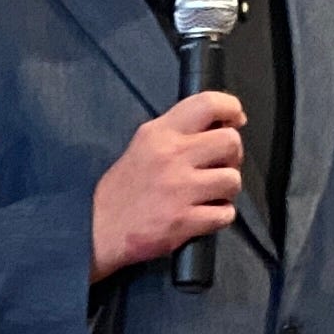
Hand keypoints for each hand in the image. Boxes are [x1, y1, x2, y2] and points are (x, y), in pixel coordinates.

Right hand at [89, 92, 242, 280]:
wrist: (98, 229)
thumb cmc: (125, 187)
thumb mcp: (144, 145)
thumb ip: (178, 132)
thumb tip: (223, 124)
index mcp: (160, 133)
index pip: (209, 104)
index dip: (232, 109)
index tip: (235, 121)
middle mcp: (172, 156)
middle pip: (231, 141)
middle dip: (233, 155)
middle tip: (219, 166)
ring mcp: (179, 190)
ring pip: (233, 180)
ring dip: (227, 190)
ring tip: (209, 194)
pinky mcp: (184, 221)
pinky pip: (225, 214)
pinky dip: (220, 216)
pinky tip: (203, 215)